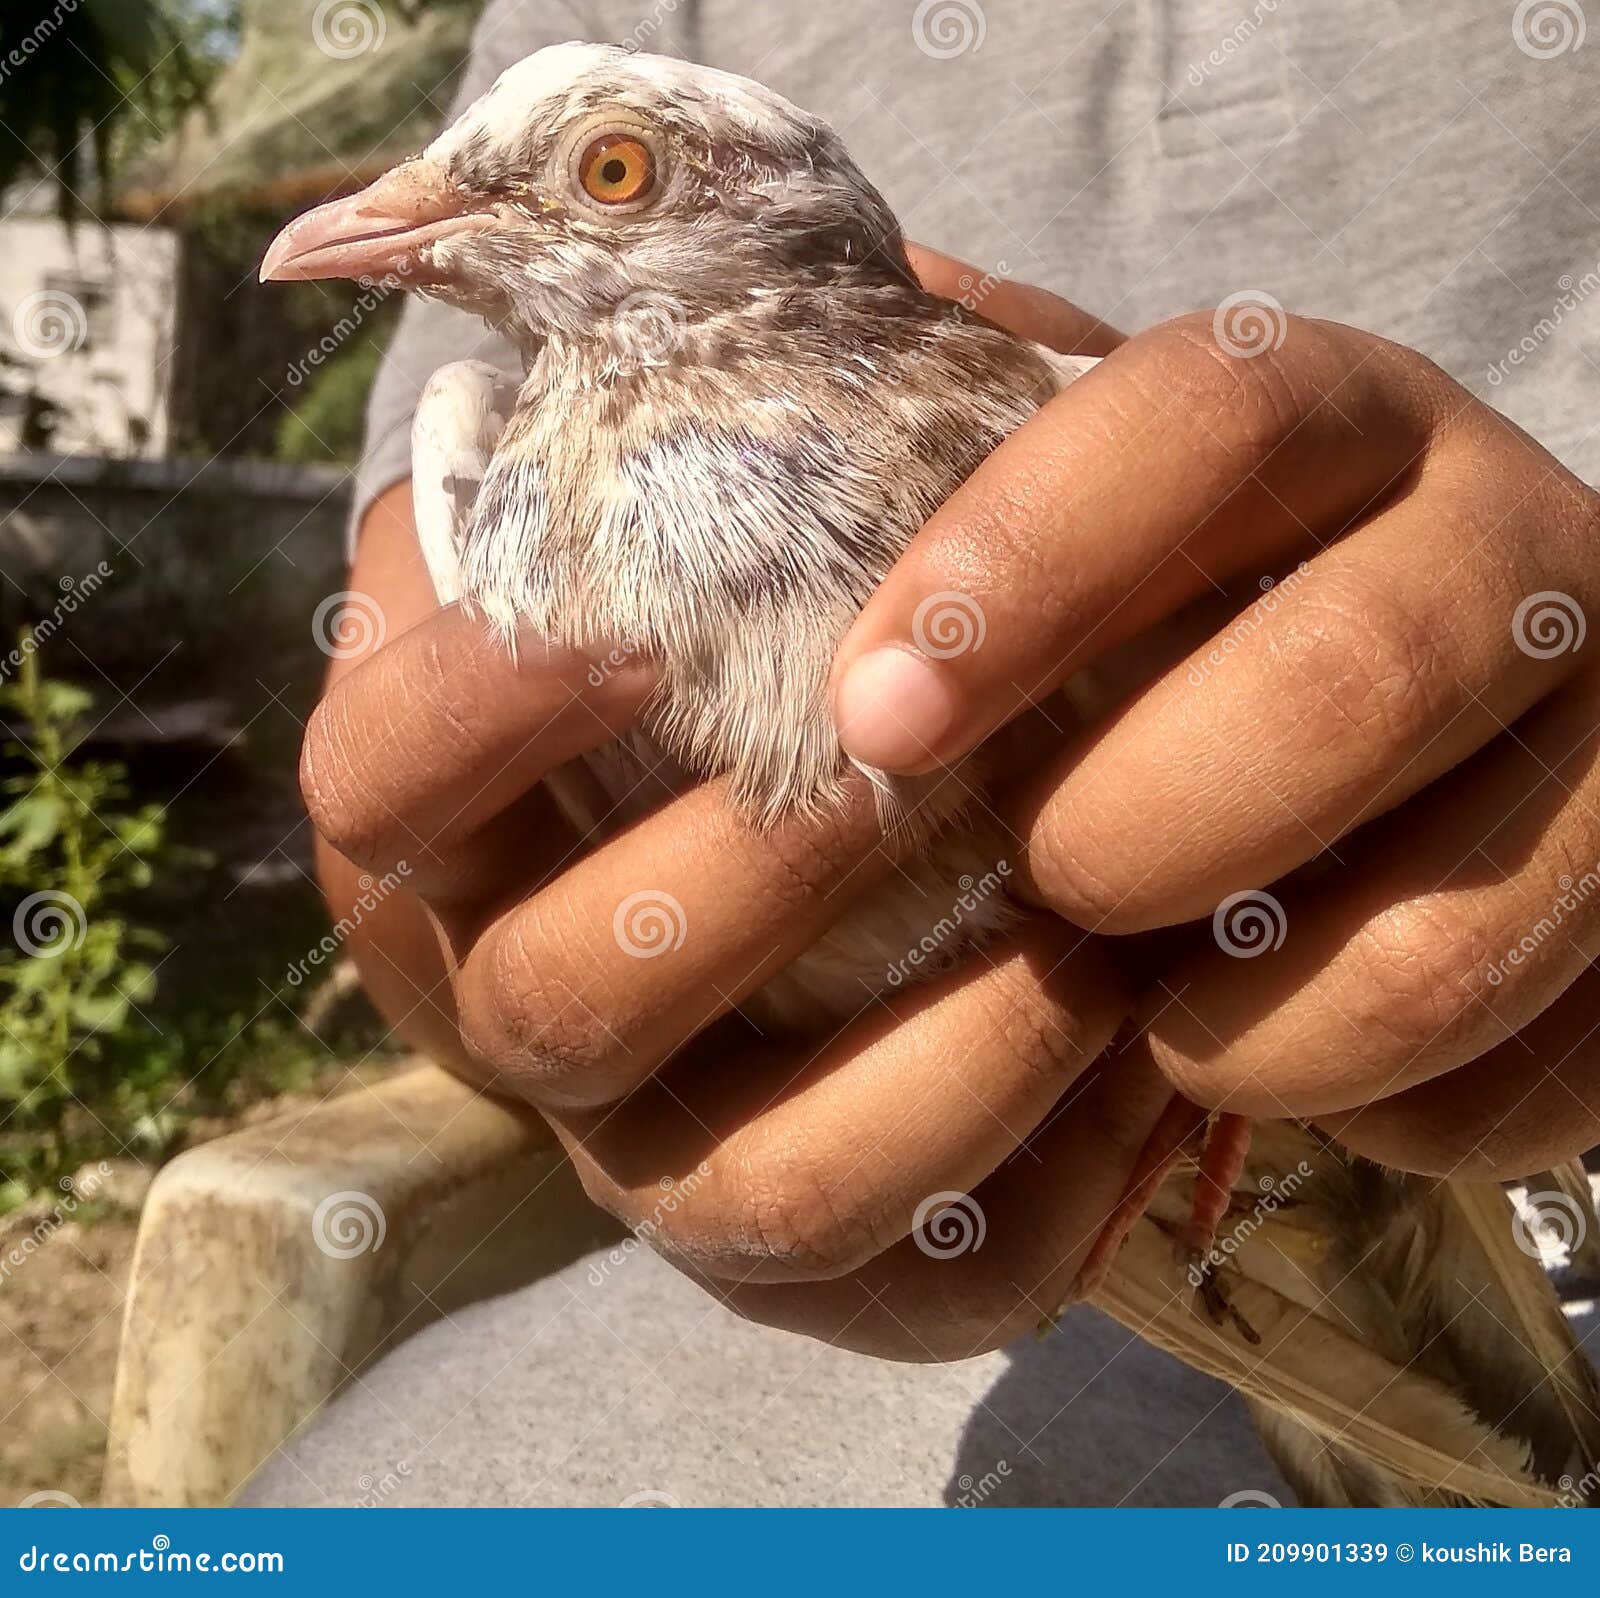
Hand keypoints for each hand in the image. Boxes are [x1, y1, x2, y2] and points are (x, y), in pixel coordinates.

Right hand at [303, 344, 1175, 1359]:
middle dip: (742, 884)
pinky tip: (1143, 1075)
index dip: (479, 710)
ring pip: (746, 1192)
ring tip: (1085, 953)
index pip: (383, 786)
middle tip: (913, 773)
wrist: (886, 853)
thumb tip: (806, 270)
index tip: (635, 611)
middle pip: (560, 1001)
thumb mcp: (738, 527)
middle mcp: (532, 1010)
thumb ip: (731, 414)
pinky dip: (1039, 1197)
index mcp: (465, 835)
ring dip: (925, 1069)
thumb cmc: (797, 657)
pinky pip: (909, 1287)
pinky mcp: (819, 1271)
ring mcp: (667, 1159)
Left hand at [830, 302, 1599, 1178]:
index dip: (1029, 563)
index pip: (1207, 415)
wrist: (1411, 767)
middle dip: (1143, 824)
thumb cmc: (1172, 636)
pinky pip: (1513, 1081)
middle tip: (1041, 881)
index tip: (877, 716)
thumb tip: (814, 341)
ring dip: (1243, 1024)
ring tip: (1146, 1020)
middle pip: (1353, 677)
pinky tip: (1281, 1064)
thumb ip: (959, 425)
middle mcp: (1506, 550)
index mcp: (1340, 418)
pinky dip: (1367, 1114)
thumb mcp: (1068, 509)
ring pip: (1442, 940)